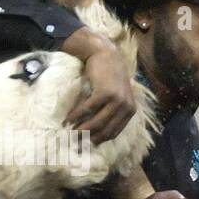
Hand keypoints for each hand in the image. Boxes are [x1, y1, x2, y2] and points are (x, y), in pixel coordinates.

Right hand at [61, 27, 136, 144]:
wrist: (106, 54)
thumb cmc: (109, 75)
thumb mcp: (117, 94)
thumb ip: (113, 110)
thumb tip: (97, 130)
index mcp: (130, 110)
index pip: (114, 132)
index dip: (99, 140)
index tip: (86, 144)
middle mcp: (126, 107)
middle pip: (105, 130)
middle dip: (90, 138)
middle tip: (75, 142)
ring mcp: (117, 100)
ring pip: (97, 122)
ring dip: (82, 129)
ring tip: (70, 133)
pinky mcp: (105, 92)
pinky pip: (88, 109)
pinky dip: (77, 115)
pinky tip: (68, 119)